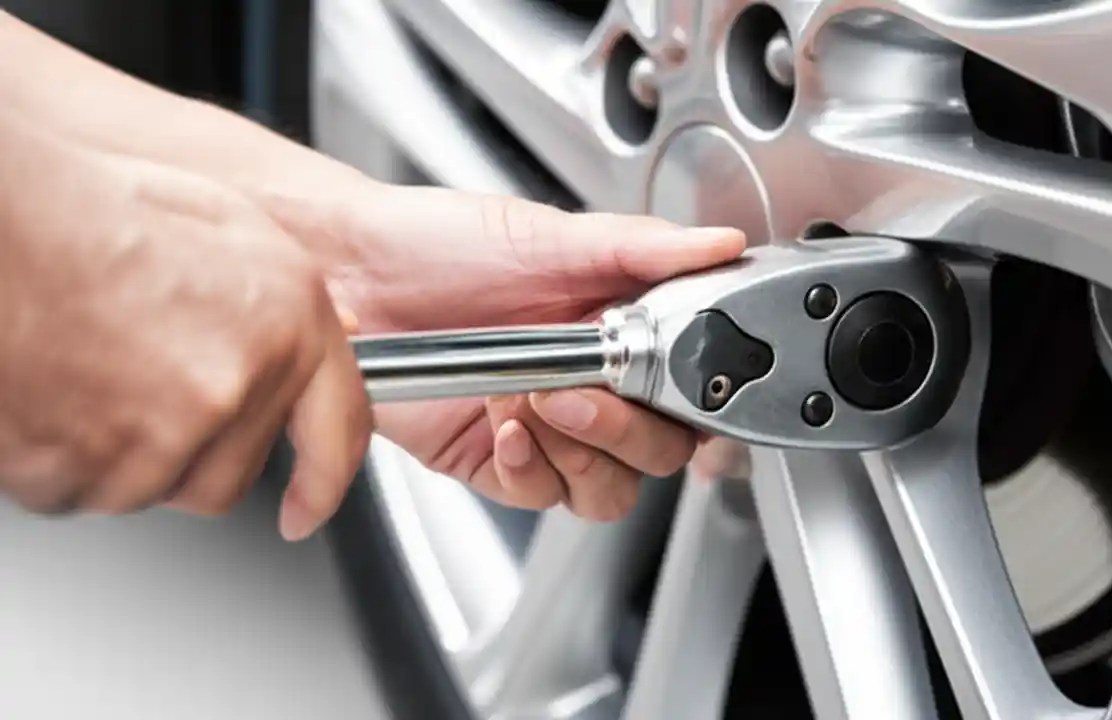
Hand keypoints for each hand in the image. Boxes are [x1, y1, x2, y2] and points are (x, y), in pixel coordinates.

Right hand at [0, 116, 370, 540]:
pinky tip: (48, 394)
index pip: (339, 431)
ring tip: (85, 373)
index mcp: (288, 322)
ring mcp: (165, 432)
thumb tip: (321, 339)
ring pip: (153, 488)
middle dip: (191, 452)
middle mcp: (237, 383)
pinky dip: (59, 463)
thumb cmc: (91, 211)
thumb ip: (282, 302)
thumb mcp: (228, 228)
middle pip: (230, 474)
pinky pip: (80, 494)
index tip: (307, 507)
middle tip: (138, 389)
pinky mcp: (90, 467)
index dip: (325, 483)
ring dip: (120, 455)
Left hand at [264, 184, 745, 520]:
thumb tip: (716, 245)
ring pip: (608, 488)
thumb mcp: (544, 234)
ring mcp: (545, 425)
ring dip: (583, 453)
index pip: (688, 387)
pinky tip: (505, 425)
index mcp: (617, 324)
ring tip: (538, 402)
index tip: (665, 377)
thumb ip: (636, 248)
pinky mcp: (493, 458)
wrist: (342, 270)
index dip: (691, 397)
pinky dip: (532, 468)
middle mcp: (590, 381)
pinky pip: (541, 494)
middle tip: (580, 389)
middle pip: (658, 450)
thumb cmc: (432, 240)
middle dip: (627, 429)